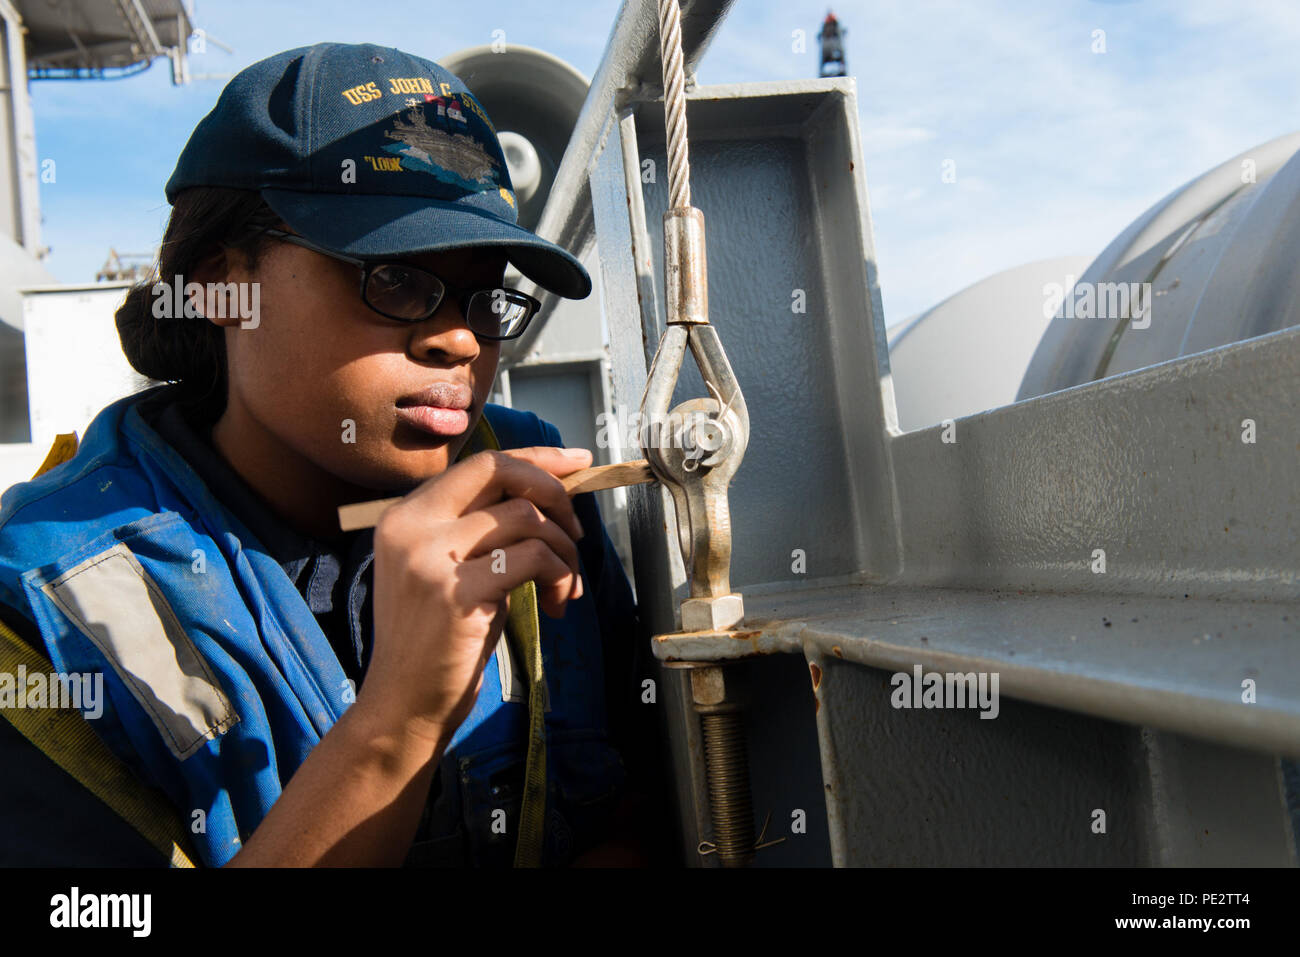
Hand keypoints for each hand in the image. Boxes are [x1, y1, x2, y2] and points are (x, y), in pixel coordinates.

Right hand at [359, 446, 592, 741]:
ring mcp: (430, 556)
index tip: (578, 462)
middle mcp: (411, 525)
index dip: (536, 460)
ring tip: (564, 586)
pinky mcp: (457, 590)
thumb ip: (488, 531)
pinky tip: (556, 606)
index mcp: (405, 515)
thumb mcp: (454, 571)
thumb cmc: (438, 641)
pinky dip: (559, 576)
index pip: (481, 463)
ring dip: (563, 550)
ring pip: (527, 517)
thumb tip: (553, 496)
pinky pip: (533, 558)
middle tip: (577, 529)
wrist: (404, 704)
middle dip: (554, 491)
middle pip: (500, 472)